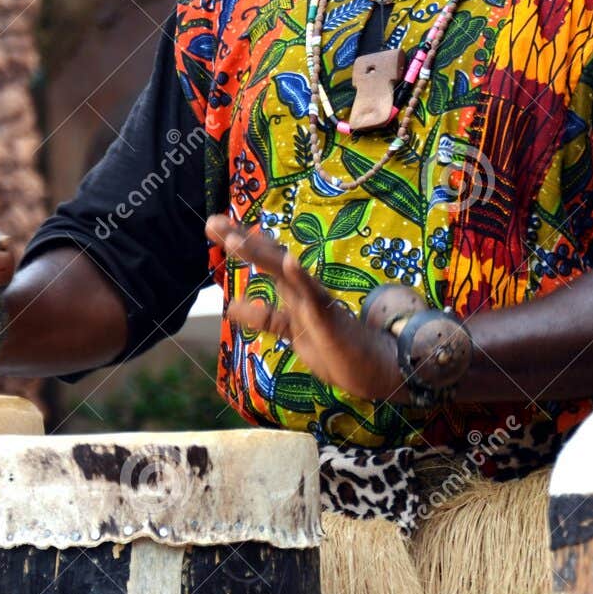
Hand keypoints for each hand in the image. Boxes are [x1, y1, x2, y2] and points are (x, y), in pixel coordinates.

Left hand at [205, 214, 400, 400]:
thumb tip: (232, 307)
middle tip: (212, 222)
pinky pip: (316, 298)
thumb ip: (267, 318)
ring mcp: (318, 303)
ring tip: (235, 240)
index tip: (212, 224)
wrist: (381, 371)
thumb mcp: (293, 333)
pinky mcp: (331, 320)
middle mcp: (304, 291)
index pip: (265, 260)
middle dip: (242, 240)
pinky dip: (303, 279)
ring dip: (262, 255)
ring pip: (287, 274)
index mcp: (294, 292)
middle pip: (270, 259)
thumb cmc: (338, 349)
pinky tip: (290, 263)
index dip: (241, 242)